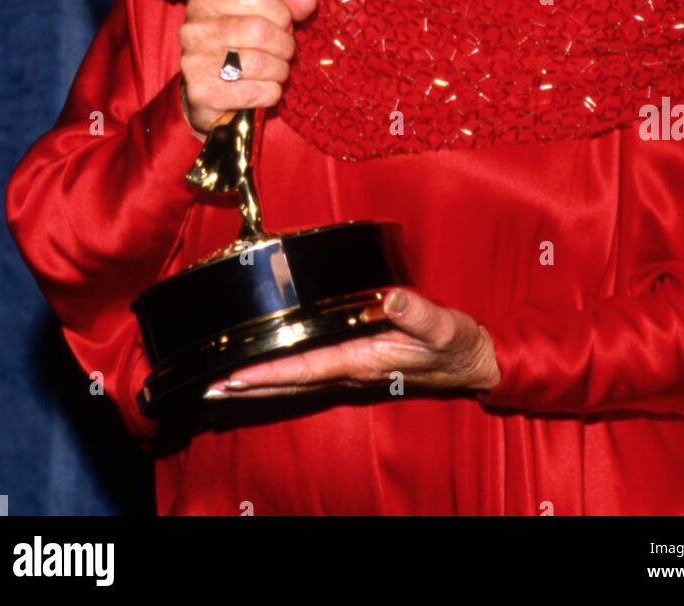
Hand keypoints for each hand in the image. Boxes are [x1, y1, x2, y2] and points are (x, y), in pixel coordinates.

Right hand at [179, 0, 317, 136]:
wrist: (206, 93)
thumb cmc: (236, 48)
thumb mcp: (258, 17)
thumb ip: (284, 5)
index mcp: (205, 2)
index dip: (280, 13)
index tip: (284, 25)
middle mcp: (194, 30)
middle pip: (258, 30)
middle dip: (284, 44)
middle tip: (286, 52)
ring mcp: (194, 63)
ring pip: (259, 63)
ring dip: (279, 70)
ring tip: (277, 72)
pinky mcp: (202, 94)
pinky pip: (255, 92)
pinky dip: (270, 92)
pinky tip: (266, 89)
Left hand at [202, 288, 501, 399]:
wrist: (473, 363)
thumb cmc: (457, 344)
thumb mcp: (444, 326)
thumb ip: (418, 312)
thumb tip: (392, 295)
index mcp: (364, 360)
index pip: (306, 369)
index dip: (268, 373)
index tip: (234, 376)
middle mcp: (352, 371)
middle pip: (291, 383)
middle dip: (251, 387)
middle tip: (210, 388)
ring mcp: (353, 372)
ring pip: (297, 382)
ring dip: (261, 384)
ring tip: (226, 385)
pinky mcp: (358, 366)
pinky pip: (311, 374)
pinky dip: (283, 376)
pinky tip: (271, 372)